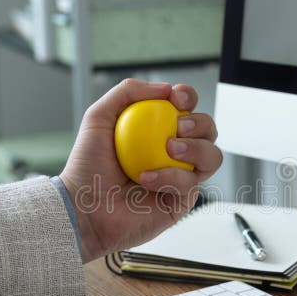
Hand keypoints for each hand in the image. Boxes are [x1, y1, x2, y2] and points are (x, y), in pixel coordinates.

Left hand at [59, 79, 222, 262]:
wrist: (84, 206)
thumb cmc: (87, 166)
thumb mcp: (99, 117)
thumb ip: (127, 92)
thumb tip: (166, 88)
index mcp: (158, 129)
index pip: (185, 106)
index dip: (188, 97)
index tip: (176, 100)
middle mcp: (174, 152)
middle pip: (208, 129)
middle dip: (201, 123)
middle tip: (178, 127)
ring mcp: (181, 176)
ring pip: (212, 157)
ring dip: (196, 148)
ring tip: (169, 150)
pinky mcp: (181, 201)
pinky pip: (190, 185)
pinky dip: (171, 177)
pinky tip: (147, 179)